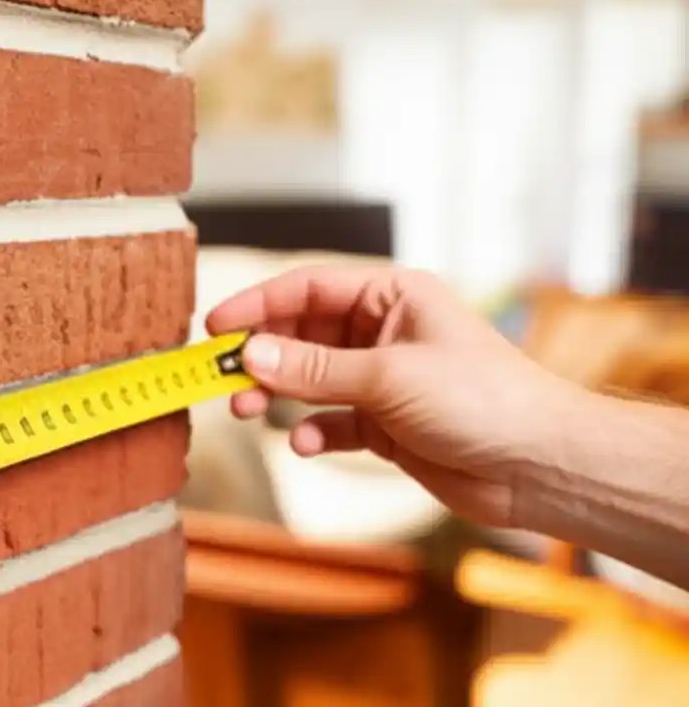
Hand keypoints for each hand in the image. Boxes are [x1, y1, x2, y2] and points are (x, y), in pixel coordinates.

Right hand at [208, 265, 588, 527]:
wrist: (538, 465)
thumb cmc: (482, 399)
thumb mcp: (387, 376)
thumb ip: (313, 367)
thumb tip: (250, 353)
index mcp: (392, 296)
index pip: (308, 289)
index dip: (258, 305)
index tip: (215, 328)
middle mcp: (384, 332)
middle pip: (302, 334)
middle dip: (262, 355)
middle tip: (222, 378)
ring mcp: (383, 380)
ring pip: (310, 379)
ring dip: (277, 394)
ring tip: (249, 411)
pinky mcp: (386, 424)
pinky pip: (331, 420)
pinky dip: (313, 430)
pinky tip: (304, 443)